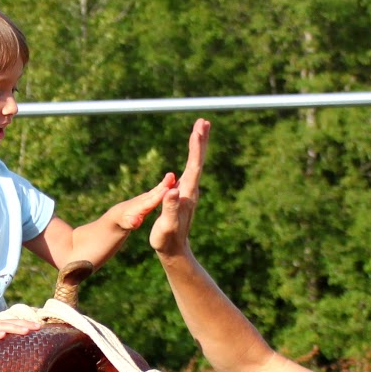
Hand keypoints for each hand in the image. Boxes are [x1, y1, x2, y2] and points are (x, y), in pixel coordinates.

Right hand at [0, 313, 41, 356]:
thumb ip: (5, 343)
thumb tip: (20, 350)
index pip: (15, 323)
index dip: (27, 324)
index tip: (40, 327)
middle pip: (12, 322)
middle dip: (26, 324)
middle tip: (38, 327)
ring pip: (2, 326)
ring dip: (14, 328)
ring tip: (26, 331)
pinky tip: (3, 335)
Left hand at [103, 171, 177, 234]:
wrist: (119, 213)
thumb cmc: (124, 221)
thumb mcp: (127, 224)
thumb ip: (132, 222)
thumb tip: (134, 222)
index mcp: (141, 207)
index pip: (151, 201)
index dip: (159, 196)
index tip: (167, 190)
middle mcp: (144, 199)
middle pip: (155, 192)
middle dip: (163, 184)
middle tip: (171, 175)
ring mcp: (146, 196)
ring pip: (157, 189)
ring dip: (165, 182)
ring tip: (172, 175)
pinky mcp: (149, 196)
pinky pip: (159, 189)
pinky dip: (165, 184)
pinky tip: (173, 180)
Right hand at [150, 119, 209, 259]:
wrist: (175, 250)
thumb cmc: (167, 239)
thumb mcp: (166, 225)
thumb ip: (169, 207)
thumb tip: (173, 189)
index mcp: (187, 194)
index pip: (194, 166)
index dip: (196, 147)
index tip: (197, 130)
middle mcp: (192, 191)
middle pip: (199, 161)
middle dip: (201, 141)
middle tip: (204, 121)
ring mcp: (190, 192)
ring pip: (197, 164)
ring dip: (199, 146)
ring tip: (200, 129)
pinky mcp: (186, 195)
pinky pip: (191, 170)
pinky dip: (193, 157)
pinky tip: (192, 154)